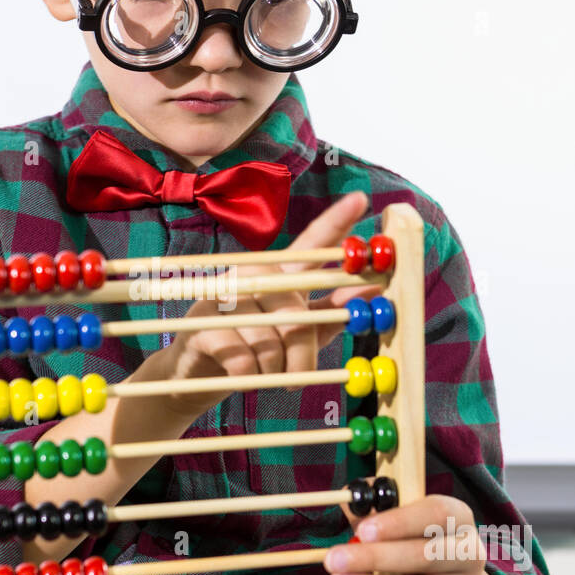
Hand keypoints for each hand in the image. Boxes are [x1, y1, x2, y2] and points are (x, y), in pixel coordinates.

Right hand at [158, 191, 380, 415]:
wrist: (199, 373)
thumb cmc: (256, 347)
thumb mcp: (298, 328)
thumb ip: (332, 308)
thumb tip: (375, 287)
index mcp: (280, 272)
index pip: (311, 242)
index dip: (336, 221)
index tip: (362, 198)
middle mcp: (253, 274)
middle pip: (294, 311)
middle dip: (302, 354)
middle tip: (300, 375)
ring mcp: (224, 295)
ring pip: (270, 342)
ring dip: (275, 370)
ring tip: (266, 376)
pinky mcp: (202, 323)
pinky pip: (242, 358)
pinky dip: (249, 376)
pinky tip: (242, 375)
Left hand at [324, 490, 505, 574]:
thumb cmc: (412, 541)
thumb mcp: (396, 519)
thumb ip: (372, 509)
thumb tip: (349, 500)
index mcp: (459, 519)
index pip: (437, 514)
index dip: (399, 522)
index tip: (362, 531)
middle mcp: (470, 555)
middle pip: (427, 556)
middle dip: (375, 558)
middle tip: (333, 561)